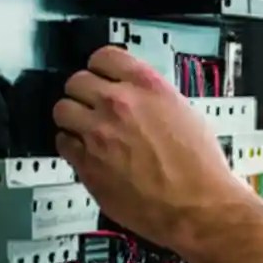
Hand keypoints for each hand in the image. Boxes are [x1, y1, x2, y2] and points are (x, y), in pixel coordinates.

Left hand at [52, 46, 246, 250]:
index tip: (101, 73)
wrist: (198, 206)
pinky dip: (72, 146)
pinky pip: (63, 143)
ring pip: (62, 110)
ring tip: (85, 127)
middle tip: (91, 103)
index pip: (105, 56)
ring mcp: (99, 134)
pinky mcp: (87, 164)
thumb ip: (153, 99)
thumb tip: (137, 97)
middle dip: (84, 91)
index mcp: (148, 87)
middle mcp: (119, 105)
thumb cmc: (200, 168)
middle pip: (77, 81)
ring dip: (73, 117)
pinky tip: (87, 151)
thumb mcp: (186, 114)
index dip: (101, 67)